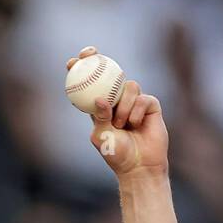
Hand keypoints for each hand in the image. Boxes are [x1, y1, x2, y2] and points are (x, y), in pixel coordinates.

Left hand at [67, 46, 167, 179]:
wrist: (139, 166)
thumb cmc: (117, 154)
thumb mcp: (101, 136)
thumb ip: (100, 116)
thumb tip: (98, 97)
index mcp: (101, 108)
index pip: (90, 84)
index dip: (82, 69)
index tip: (72, 61)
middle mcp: (118, 101)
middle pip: (110, 73)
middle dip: (99, 59)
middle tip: (92, 56)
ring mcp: (135, 102)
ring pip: (129, 86)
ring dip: (123, 106)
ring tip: (121, 125)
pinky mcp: (150, 106)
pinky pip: (142, 99)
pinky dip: (136, 112)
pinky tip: (135, 125)